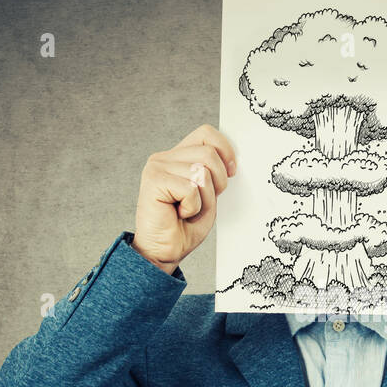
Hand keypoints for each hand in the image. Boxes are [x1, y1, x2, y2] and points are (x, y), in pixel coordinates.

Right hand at [133, 124, 236, 273]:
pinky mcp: (154, 180)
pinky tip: (179, 213)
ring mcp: (157, 167)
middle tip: (202, 202)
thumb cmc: (184, 227)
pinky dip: (193, 207)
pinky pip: (191, 188)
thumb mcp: (208, 194)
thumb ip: (215, 173)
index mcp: (177, 157)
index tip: (231, 173)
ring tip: (188, 209)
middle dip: (217, 183)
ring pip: (202, 172)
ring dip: (204, 199)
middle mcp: (164, 157)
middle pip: (209, 154)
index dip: (225, 151)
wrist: (164, 252)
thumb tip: (232, 159)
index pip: (207, 134)